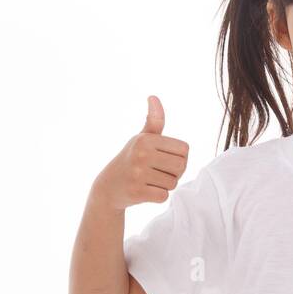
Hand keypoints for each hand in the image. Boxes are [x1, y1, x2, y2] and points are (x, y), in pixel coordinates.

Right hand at [92, 95, 189, 209]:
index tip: (164, 159)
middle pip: (181, 167)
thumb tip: (153, 96)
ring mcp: (137, 174)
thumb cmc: (131, 158)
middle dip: (174, 172)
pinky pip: (163, 196)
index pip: (184, 149)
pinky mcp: (137, 192)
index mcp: (145, 139)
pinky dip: (158, 196)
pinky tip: (145, 190)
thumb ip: (154, 120)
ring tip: (149, 180)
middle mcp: (141, 154)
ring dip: (165, 185)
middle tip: (158, 172)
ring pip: (173, 183)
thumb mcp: (142, 138)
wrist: (108, 186)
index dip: (178, 157)